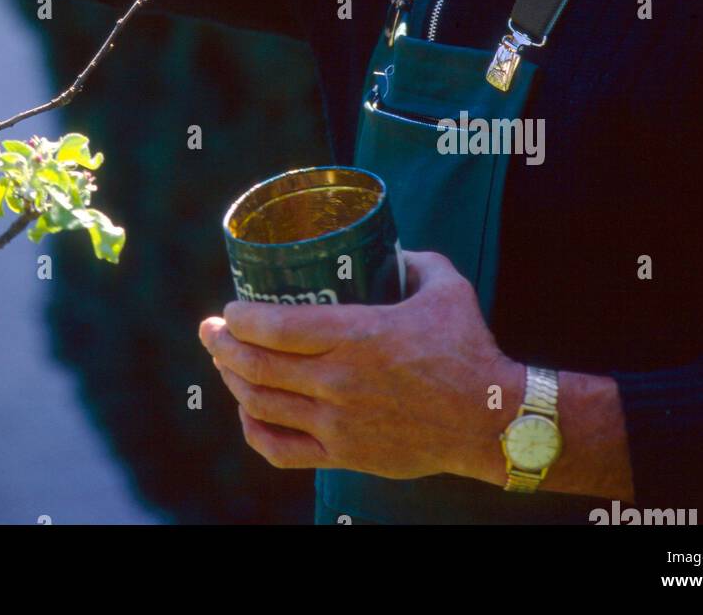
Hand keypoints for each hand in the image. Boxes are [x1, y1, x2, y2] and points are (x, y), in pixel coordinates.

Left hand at [198, 249, 523, 482]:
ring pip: (262, 404)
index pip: (275, 328)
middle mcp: (339, 381)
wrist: (492, 421)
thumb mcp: (443, 286)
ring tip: (223, 363)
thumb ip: (413, 261)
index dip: (240, 318)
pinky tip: (248, 412)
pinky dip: (254, 430)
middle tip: (210, 330)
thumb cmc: (468, 348)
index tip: (230, 308)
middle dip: (221, 346)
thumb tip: (389, 247)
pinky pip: (281, 449)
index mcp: (357, 335)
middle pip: (257, 365)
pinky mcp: (345, 455)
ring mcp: (338, 422)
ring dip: (232, 380)